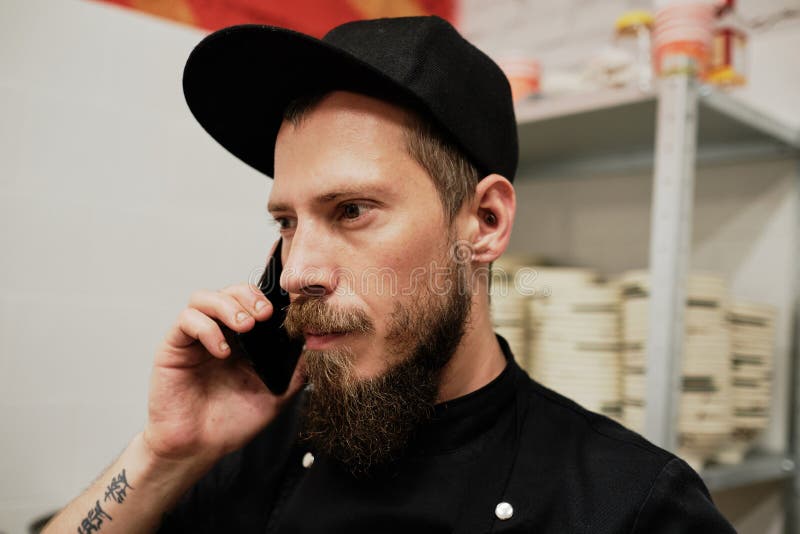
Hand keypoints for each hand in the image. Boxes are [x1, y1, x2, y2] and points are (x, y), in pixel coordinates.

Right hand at [143, 240, 304, 465]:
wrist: (199, 448)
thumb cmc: (233, 421)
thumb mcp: (277, 393)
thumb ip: (296, 369)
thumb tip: (318, 345)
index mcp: (244, 339)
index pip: (254, 301)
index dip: (269, 298)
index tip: (286, 311)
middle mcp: (219, 332)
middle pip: (230, 291)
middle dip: (250, 297)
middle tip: (264, 315)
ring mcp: (196, 337)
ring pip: (205, 298)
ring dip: (228, 305)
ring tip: (246, 326)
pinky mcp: (174, 347)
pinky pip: (186, 320)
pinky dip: (206, 328)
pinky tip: (222, 350)